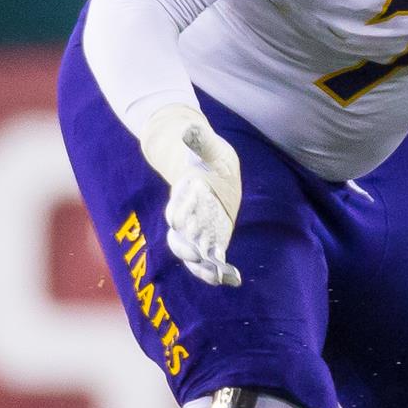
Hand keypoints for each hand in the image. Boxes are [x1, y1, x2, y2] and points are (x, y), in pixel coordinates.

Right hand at [140, 104, 242, 286]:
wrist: (210, 167)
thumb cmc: (205, 156)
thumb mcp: (203, 146)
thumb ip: (197, 140)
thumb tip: (191, 128)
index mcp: (183, 197)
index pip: (176, 212)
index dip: (180, 218)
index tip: (183, 224)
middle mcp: (188, 217)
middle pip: (179, 238)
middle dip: (188, 248)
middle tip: (200, 255)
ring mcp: (199, 231)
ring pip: (192, 254)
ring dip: (202, 267)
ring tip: (217, 277)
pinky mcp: (213, 239)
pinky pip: (211, 259)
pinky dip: (217, 271)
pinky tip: (232, 279)